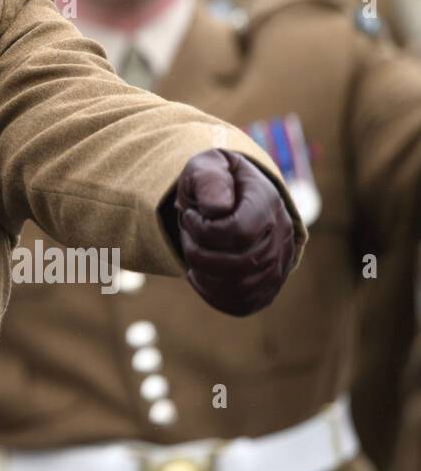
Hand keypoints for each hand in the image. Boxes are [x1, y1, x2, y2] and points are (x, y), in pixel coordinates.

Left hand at [174, 149, 295, 315]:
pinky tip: (199, 274)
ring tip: (193, 252)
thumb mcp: (206, 166)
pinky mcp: (268, 287)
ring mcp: (279, 264)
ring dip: (203, 273)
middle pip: (239, 264)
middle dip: (198, 252)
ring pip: (239, 288)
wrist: (227, 198)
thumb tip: (219, 209)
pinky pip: (241, 304)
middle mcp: (281, 236)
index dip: (203, 229)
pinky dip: (212, 293)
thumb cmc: (212, 181)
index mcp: (268, 202)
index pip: (238, 231)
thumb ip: (209, 179)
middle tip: (188, 235)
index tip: (190, 216)